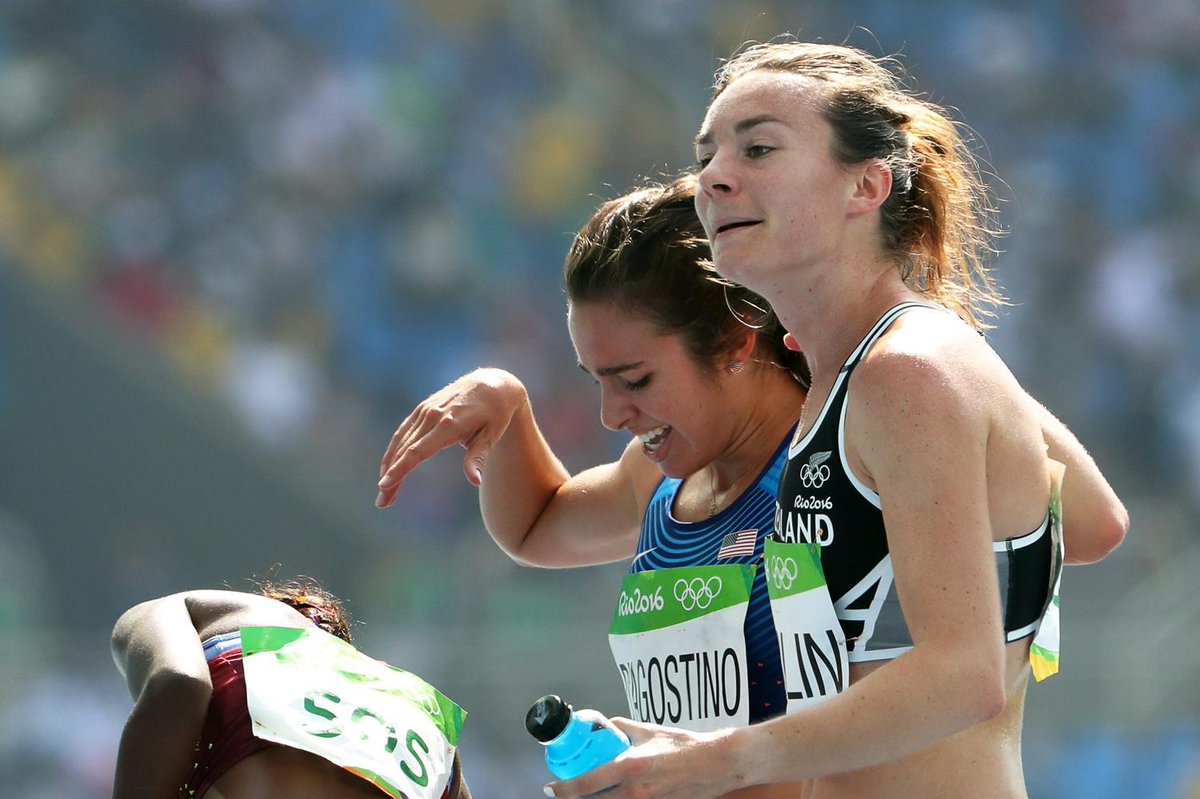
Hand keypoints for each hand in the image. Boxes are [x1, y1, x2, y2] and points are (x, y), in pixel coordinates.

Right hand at [376, 368, 525, 506]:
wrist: (492, 385)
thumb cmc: (495, 414)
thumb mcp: (492, 436)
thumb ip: (478, 458)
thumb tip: (475, 481)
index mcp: (450, 424)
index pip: (418, 451)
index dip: (400, 469)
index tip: (385, 485)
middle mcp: (433, 416)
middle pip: (405, 451)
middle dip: (391, 477)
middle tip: (382, 503)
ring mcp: (425, 410)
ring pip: (401, 442)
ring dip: (389, 467)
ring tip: (384, 492)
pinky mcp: (422, 409)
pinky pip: (403, 432)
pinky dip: (394, 450)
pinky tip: (388, 467)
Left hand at [545, 718, 741, 798]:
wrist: (716, 763)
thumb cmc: (683, 745)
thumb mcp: (649, 730)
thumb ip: (624, 728)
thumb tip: (604, 725)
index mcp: (629, 767)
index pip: (587, 783)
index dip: (564, 789)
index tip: (550, 788)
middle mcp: (635, 791)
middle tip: (566, 792)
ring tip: (590, 792)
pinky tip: (616, 795)